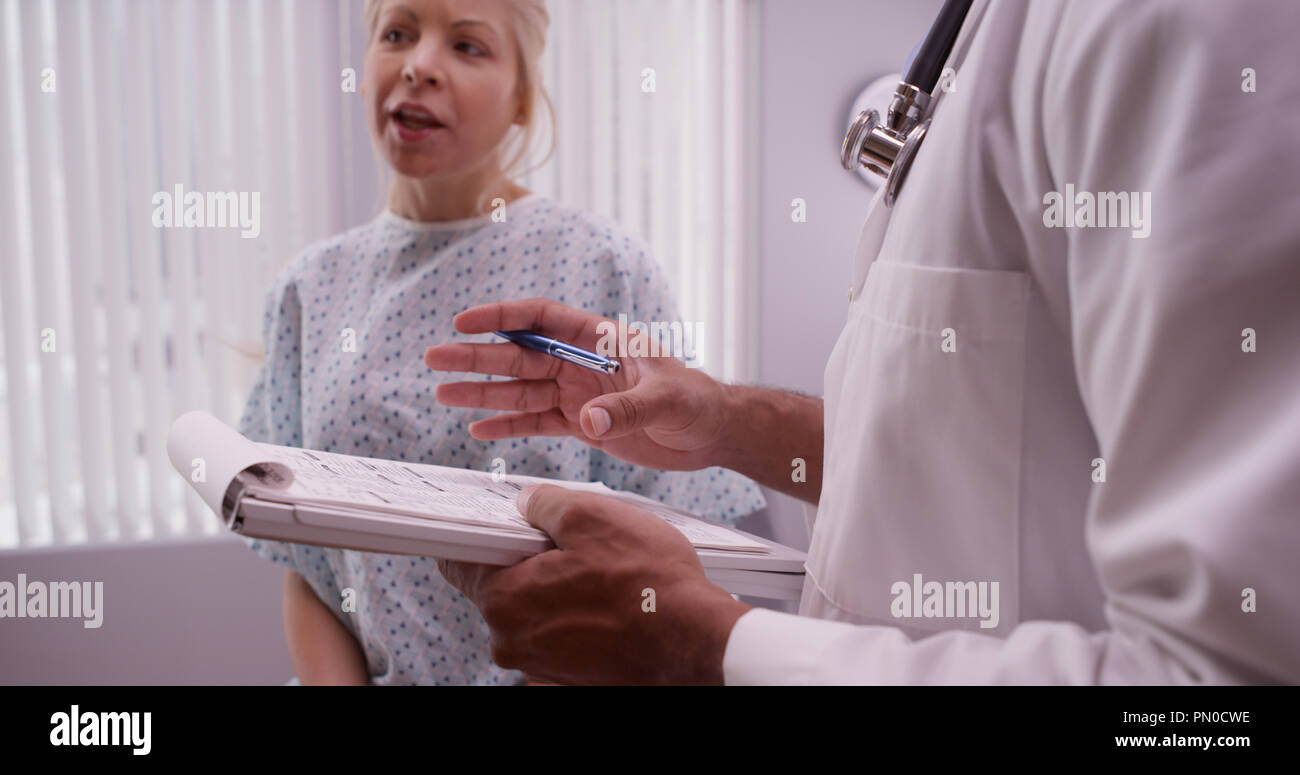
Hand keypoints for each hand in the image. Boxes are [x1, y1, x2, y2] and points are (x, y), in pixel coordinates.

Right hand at [424, 298, 735, 471]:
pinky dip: (508, 426)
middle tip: (434, 359)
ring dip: (483, 392)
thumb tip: (589, 419)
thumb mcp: (667, 399)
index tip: (464, 322)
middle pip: (519, 354)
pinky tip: (478, 429)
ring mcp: (579, 393)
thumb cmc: (698, 401)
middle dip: (477, 356)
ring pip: (521, 389)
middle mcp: (582, 362)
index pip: (541, 317)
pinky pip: (536, 423)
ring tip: (443, 394)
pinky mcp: (582, 424)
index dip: (502, 317)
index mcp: (600, 338)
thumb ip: (628, 408)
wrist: (712, 433)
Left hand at [437, 485, 750, 684]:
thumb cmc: (648, 583)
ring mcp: (540, 665)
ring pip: (534, 611)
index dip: (479, 534)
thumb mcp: (593, 516)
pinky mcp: (570, 677)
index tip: (501, 522)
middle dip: (529, 561)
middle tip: (573, 542)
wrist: (696, 643)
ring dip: (558, 589)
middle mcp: (511, 641)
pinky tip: (611, 601)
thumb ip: (545, 503)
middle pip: (501, 586)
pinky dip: (578, 617)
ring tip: (603, 573)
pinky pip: (560, 635)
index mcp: (504, 599)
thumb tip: (527, 504)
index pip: (459, 562)